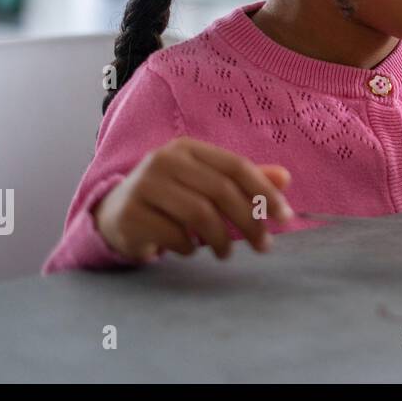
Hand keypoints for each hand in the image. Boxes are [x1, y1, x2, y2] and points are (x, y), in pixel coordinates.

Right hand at [93, 137, 294, 262]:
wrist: (116, 214)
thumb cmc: (171, 198)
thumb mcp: (205, 184)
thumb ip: (244, 181)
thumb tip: (285, 178)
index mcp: (187, 148)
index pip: (236, 166)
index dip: (264, 191)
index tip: (284, 217)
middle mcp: (163, 160)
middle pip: (221, 191)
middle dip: (249, 221)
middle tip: (263, 245)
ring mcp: (143, 185)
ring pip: (200, 215)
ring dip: (221, 240)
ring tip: (225, 252)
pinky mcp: (130, 214)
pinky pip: (175, 235)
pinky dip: (190, 247)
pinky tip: (189, 248)